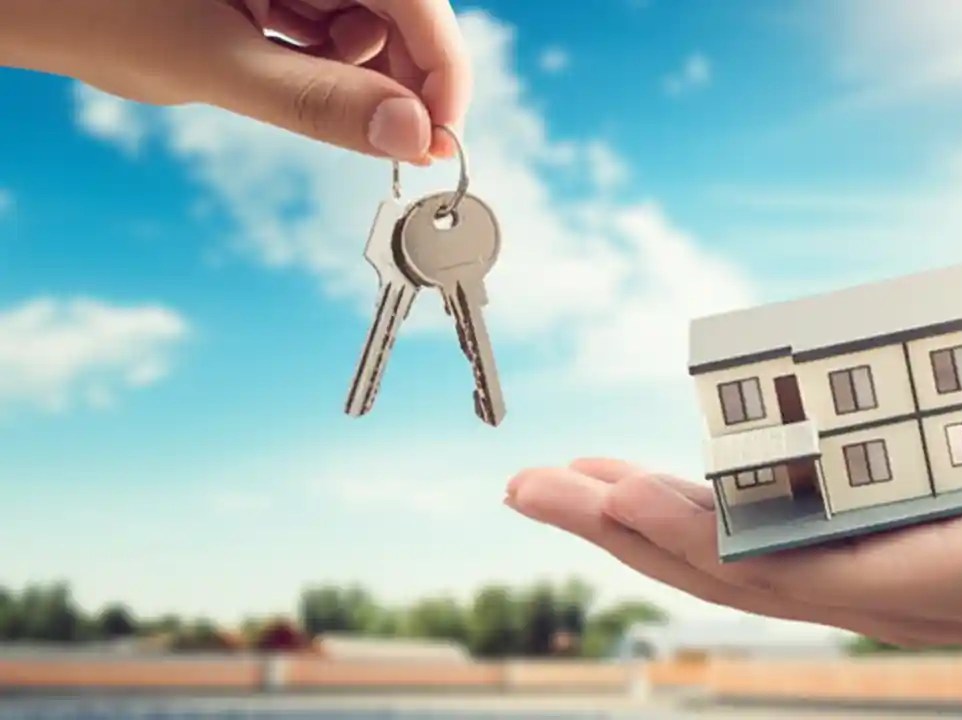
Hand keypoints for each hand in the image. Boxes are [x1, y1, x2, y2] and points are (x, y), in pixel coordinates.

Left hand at [1, 0, 468, 162]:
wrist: (25, 1)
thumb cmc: (92, 9)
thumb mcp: (215, 63)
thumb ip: (318, 102)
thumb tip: (411, 138)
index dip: (443, 68)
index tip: (441, 139)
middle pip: (400, 9)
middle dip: (400, 75)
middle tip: (389, 138)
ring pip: (369, 19)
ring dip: (355, 68)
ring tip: (288, 81)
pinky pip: (331, 20)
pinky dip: (323, 58)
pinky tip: (279, 65)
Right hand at [506, 420, 961, 669]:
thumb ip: (901, 426)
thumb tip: (862, 373)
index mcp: (858, 547)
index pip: (734, 531)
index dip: (655, 505)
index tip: (598, 468)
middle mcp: (847, 579)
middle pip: (702, 554)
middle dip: (607, 523)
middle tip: (527, 488)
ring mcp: (863, 589)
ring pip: (714, 567)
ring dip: (619, 528)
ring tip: (543, 493)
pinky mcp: (892, 587)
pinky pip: (771, 568)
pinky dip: (687, 533)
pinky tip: (627, 503)